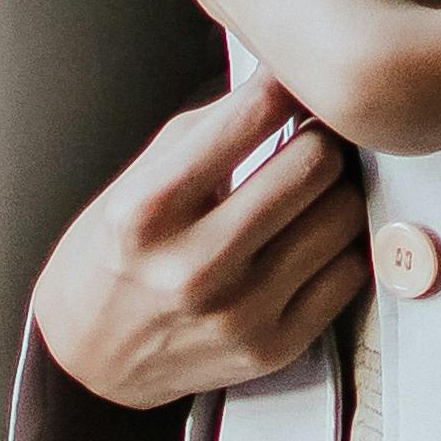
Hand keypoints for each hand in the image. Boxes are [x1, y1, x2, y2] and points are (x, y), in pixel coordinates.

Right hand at [29, 71, 367, 408]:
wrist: (91, 359)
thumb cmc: (117, 257)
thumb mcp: (137, 181)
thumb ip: (209, 130)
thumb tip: (286, 81)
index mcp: (149, 210)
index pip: (251, 119)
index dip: (283, 89)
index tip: (289, 87)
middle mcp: (194, 265)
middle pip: (313, 165)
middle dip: (318, 139)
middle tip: (308, 140)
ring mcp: (239, 313)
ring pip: (342, 216)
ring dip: (335, 191)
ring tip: (310, 191)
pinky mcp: (273, 348)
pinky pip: (349, 273)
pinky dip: (339, 246)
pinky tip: (311, 240)